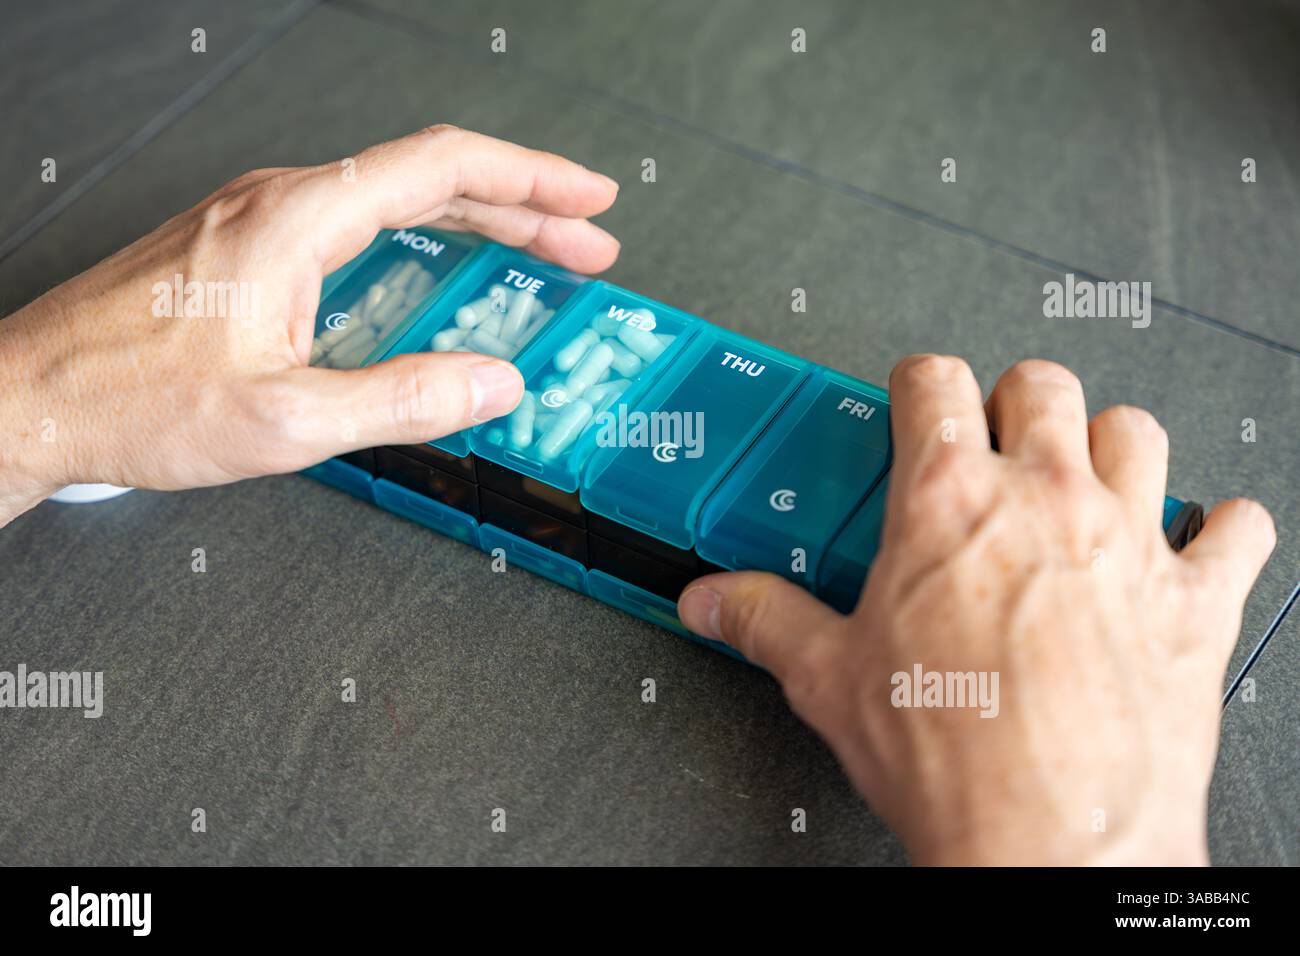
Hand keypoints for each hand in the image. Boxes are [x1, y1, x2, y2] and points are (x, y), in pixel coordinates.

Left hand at [0, 125, 619, 524]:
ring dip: (476, 221)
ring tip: (536, 253)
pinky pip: (355, 218)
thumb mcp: (290, 420)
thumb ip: (406, 401)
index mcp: (296, 219)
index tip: (590, 199)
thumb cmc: (133, 402)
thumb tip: (496, 384)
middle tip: (587, 242)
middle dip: (524, 206)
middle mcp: (278, 199)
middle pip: (429, 177)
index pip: (442, 167)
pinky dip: (421, 236)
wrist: (29, 397)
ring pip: (392, 195)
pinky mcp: (241, 244)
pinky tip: (438, 267)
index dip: (533, 178)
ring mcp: (256, 216)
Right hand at [678, 356, 1274, 864]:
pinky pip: (1234, 528)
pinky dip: (1218, 527)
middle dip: (1015, 399)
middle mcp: (1044, 502)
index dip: (921, 382)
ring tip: (1086, 472)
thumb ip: (765, 620)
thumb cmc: (954, 757)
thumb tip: (715, 600)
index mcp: (947, 504)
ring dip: (1110, 443)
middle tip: (997, 435)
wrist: (1053, 840)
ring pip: (1137, 431)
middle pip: (1043, 385)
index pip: (935, 383)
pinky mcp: (1195, 601)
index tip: (919, 398)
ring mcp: (1128, 542)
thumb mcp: (828, 680)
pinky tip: (1195, 539)